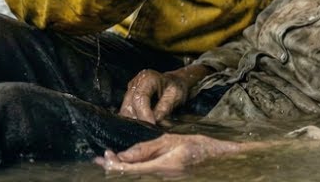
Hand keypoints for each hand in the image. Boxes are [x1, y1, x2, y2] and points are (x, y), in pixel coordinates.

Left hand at [96, 134, 248, 173]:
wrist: (218, 159)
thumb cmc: (197, 146)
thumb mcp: (171, 140)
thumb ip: (146, 149)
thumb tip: (122, 155)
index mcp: (162, 167)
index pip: (130, 170)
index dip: (114, 164)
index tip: (105, 155)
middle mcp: (162, 178)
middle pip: (130, 177)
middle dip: (114, 168)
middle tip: (101, 159)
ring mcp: (165, 181)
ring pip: (137, 177)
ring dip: (123, 169)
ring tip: (110, 160)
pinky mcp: (167, 180)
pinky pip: (145, 176)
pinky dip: (133, 170)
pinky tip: (129, 163)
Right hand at [119, 66, 208, 123]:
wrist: (175, 83)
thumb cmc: (176, 88)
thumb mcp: (176, 96)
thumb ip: (164, 108)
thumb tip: (155, 120)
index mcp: (147, 78)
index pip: (139, 98)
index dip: (144, 113)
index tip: (152, 125)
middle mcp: (135, 83)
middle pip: (128, 106)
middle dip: (138, 120)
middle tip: (151, 129)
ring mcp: (130, 90)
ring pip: (125, 111)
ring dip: (135, 121)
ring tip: (149, 127)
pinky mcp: (128, 98)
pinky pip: (126, 112)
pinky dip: (134, 120)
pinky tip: (144, 124)